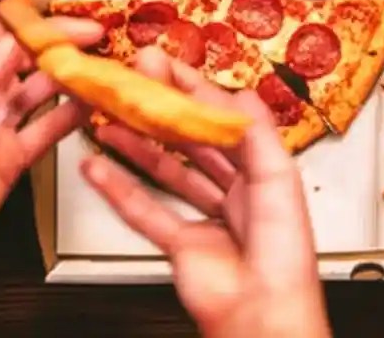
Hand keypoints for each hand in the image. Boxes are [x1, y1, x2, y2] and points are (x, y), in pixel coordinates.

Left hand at [0, 10, 101, 297]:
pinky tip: (96, 104)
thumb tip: (9, 43)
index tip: (61, 15)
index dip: (27, 21)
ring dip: (72, 74)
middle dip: (60, 41)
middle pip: (26, 57)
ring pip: (44, 89)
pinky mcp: (13, 162)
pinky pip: (49, 131)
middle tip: (99, 35)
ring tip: (107, 63)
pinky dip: (73, 116)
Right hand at [82, 48, 330, 337]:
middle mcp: (236, 193)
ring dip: (137, 144)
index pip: (224, 122)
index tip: (168, 69)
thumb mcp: (279, 179)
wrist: (265, 315)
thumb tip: (239, 94)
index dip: (195, 93)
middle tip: (134, 85)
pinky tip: (98, 168)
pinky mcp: (181, 245)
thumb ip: (256, 134)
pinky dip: (118, 189)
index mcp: (264, 174)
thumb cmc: (285, 258)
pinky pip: (145, 210)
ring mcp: (206, 219)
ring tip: (109, 119)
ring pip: (166, 171)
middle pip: (192, 141)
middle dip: (163, 112)